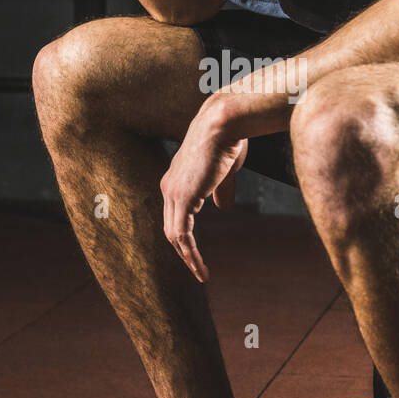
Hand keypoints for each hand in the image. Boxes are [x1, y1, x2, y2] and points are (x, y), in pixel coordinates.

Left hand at [161, 101, 248, 282]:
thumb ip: (220, 190)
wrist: (225, 122)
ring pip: (174, 236)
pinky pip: (183, 235)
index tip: (195, 252)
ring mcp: (173, 193)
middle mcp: (169, 186)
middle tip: (197, 270)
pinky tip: (201, 268)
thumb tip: (223, 207)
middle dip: (182, 251)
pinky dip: (191, 255)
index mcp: (176, 178)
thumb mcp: (225, 170)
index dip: (185, 235)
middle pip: (170, 228)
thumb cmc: (229, 138)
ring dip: (188, 258)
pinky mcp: (183, 198)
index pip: (175, 214)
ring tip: (201, 275)